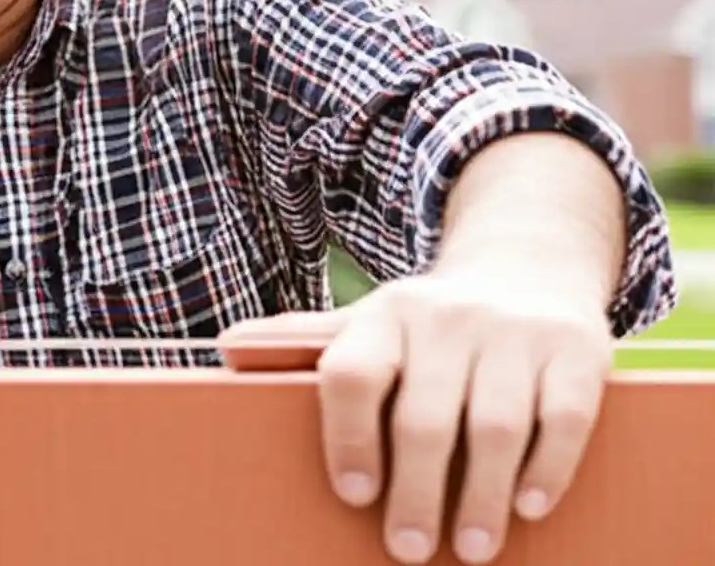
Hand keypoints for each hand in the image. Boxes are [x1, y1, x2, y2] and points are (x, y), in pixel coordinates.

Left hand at [224, 268, 613, 564]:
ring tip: (470, 549)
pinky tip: (528, 507)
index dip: (347, 437)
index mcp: (385, 317)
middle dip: (415, 491)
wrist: (527, 266)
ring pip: (496, 425)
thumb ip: (304, 342)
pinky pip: (564, 417)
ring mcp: (514, 332)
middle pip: (425, 417)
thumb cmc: (428, 322)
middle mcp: (446, 319)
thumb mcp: (368, 322)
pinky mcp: (577, 349)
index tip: (353, 495)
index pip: (352, 373)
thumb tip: (226, 350)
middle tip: (406, 549)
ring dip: (482, 497)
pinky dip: (549, 467)